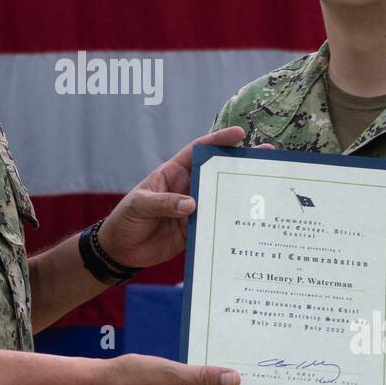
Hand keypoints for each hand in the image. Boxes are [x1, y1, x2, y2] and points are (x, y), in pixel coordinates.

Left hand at [96, 125, 261, 268]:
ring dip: (240, 192)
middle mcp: (187, 188)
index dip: (218, 140)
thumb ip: (164, 203)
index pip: (198, 151)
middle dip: (239, 163)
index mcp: (173, 173)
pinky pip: (215, 224)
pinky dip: (230, 222)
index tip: (239, 134)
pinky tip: (248, 221)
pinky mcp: (195, 230)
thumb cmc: (125, 220)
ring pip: (220, 197)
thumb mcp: (139, 205)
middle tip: (265, 155)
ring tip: (265, 187)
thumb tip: (192, 204)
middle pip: (216, 172)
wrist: (120, 250)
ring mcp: (193, 209)